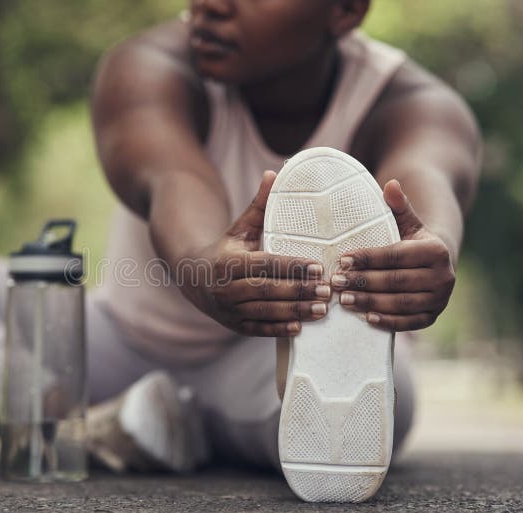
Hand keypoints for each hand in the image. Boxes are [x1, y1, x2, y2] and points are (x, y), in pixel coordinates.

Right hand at [179, 171, 330, 336]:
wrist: (194, 278)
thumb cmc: (227, 248)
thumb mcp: (240, 227)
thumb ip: (260, 205)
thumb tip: (276, 173)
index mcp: (228, 261)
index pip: (266, 264)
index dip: (293, 267)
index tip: (319, 267)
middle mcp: (226, 287)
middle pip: (268, 290)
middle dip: (300, 292)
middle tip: (329, 291)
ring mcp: (229, 309)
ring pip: (265, 311)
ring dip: (296, 312)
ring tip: (322, 310)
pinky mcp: (234, 325)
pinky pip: (259, 329)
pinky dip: (279, 330)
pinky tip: (300, 328)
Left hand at [331, 179, 455, 331]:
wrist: (438, 264)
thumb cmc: (414, 241)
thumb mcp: (409, 222)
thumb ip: (398, 205)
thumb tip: (390, 183)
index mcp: (435, 250)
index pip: (395, 255)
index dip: (367, 258)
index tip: (342, 259)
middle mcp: (443, 276)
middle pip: (396, 281)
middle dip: (363, 282)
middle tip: (336, 282)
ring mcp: (440, 299)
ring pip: (401, 303)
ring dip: (370, 302)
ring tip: (344, 300)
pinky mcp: (433, 317)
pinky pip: (409, 322)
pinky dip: (388, 321)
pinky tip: (366, 317)